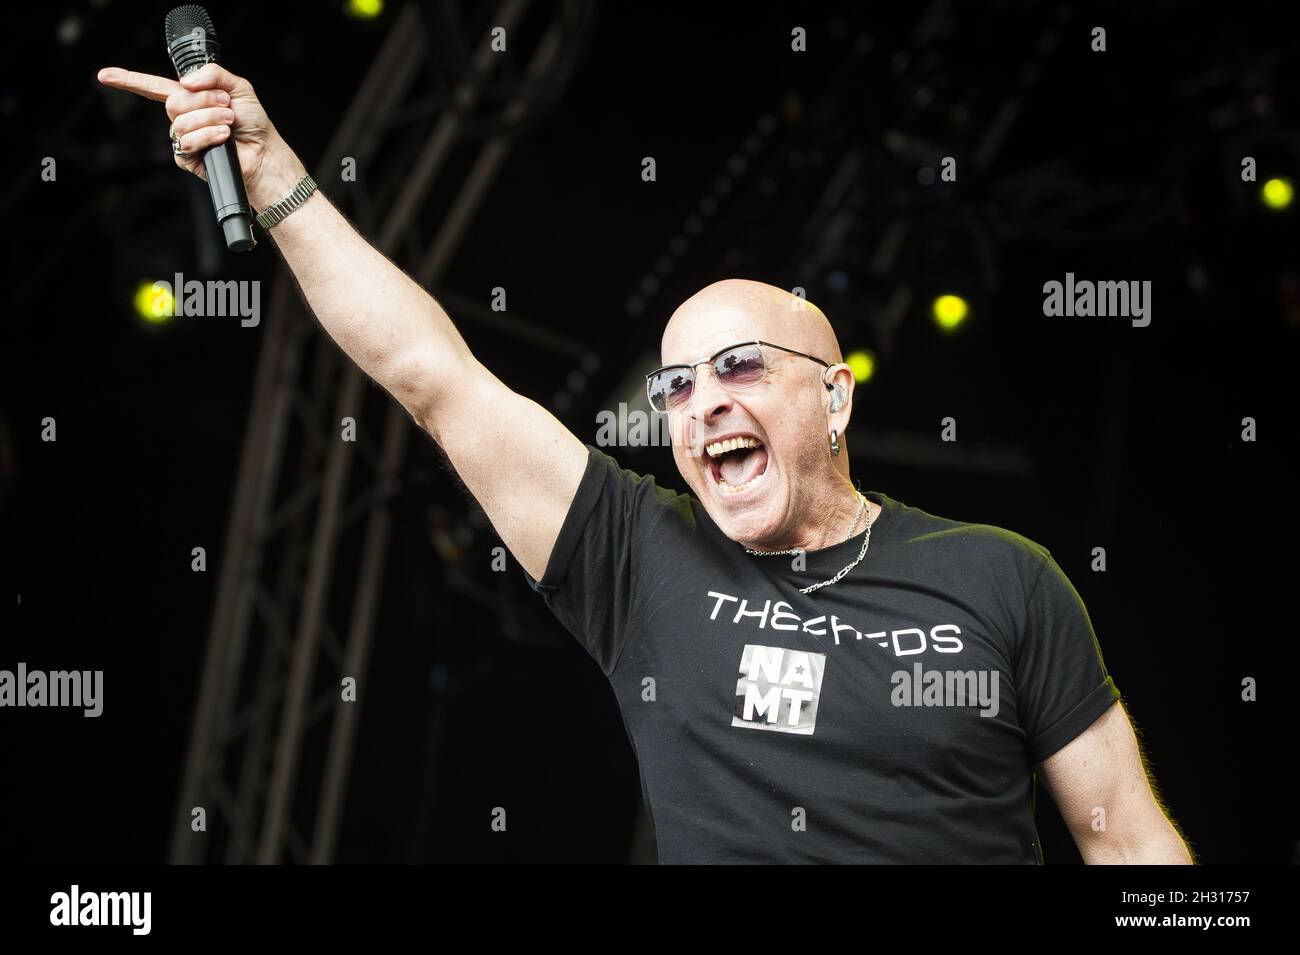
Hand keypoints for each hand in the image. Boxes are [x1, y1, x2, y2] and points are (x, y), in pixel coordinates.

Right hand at [97, 63, 305, 209]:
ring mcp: (184, 138)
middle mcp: (184, 118)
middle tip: (227, 107)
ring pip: (181, 122)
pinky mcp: (188, 158)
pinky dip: (208, 136)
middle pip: (174, 101)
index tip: (104, 75)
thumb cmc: (254, 124)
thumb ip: (214, 74)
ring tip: (229, 123)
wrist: (265, 154)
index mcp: (190, 98)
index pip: (153, 86)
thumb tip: (186, 81)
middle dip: (204, 101)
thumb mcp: (239, 88)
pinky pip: (188, 141)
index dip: (129, 80)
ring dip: (210, 118)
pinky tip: (223, 137)